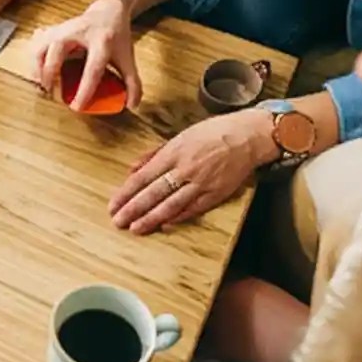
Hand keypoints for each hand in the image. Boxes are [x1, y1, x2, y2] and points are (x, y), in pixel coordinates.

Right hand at [30, 0, 142, 111]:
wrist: (108, 11)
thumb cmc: (116, 37)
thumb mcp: (128, 58)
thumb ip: (133, 82)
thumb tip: (132, 105)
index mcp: (101, 41)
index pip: (92, 68)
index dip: (84, 89)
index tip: (76, 107)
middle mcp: (79, 32)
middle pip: (57, 50)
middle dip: (50, 71)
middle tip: (50, 91)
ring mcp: (64, 29)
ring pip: (42, 44)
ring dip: (37, 65)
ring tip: (40, 83)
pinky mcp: (54, 29)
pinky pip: (37, 42)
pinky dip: (33, 58)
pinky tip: (35, 70)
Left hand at [108, 108, 279, 234]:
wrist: (247, 136)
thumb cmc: (212, 132)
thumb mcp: (179, 136)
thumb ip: (154, 154)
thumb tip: (133, 168)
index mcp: (173, 153)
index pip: (143, 177)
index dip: (126, 193)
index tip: (113, 204)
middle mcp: (184, 169)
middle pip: (154, 193)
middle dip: (133, 209)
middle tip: (118, 221)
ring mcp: (201, 182)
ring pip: (172, 204)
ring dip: (152, 218)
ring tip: (136, 228)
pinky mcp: (217, 192)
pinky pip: (194, 208)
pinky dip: (179, 217)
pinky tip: (165, 224)